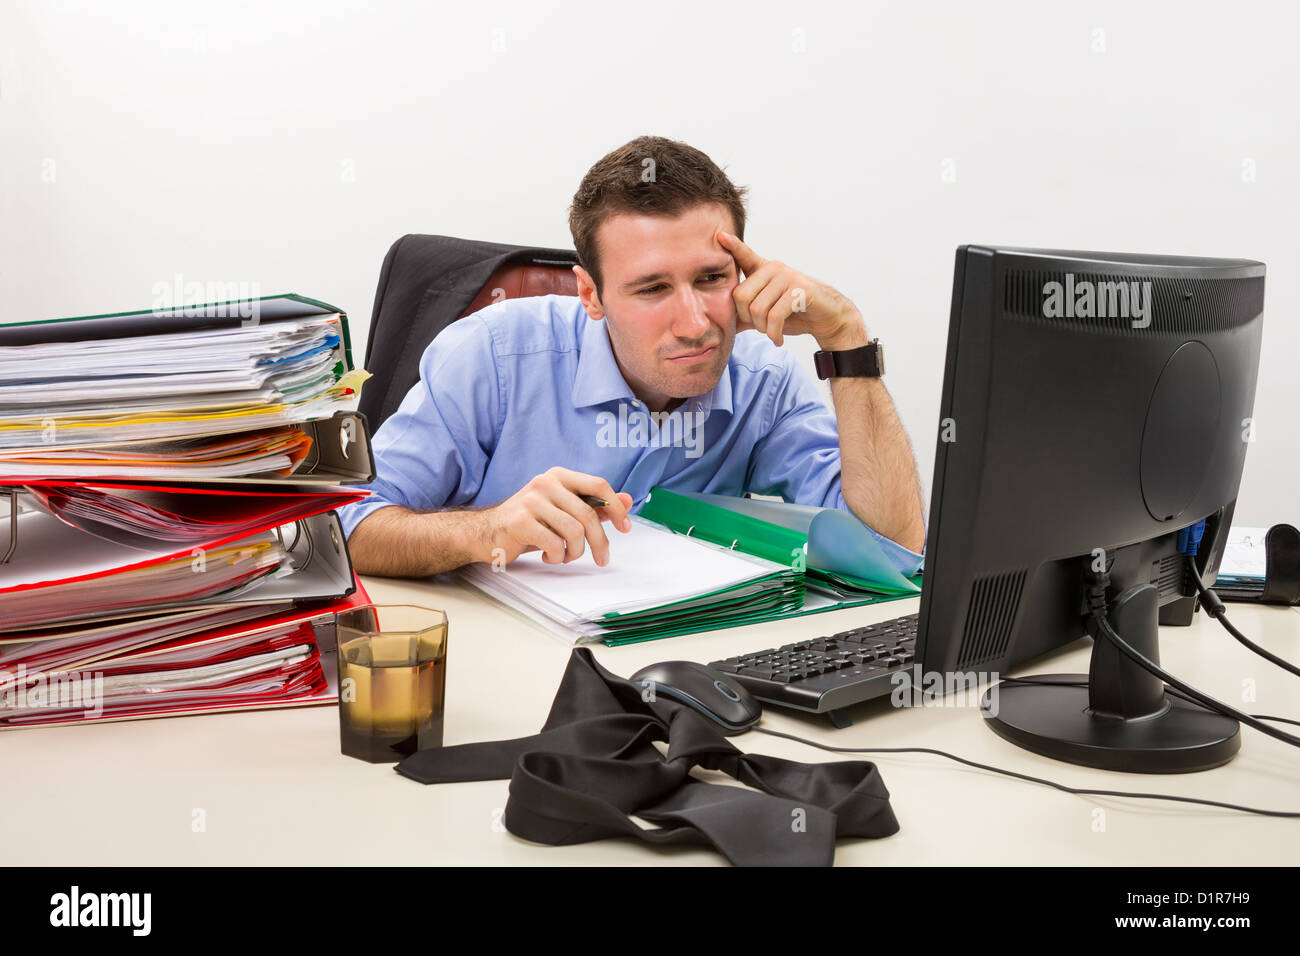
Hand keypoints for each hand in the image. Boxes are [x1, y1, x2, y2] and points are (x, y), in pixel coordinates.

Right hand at [483, 467, 633, 566]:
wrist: (486, 532)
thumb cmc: (529, 522)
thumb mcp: (563, 511)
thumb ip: (594, 505)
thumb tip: (627, 500)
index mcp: (558, 476)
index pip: (598, 485)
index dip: (617, 507)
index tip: (625, 528)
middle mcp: (545, 483)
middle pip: (589, 514)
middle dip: (599, 542)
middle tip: (602, 558)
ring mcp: (531, 501)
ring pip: (574, 531)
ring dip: (575, 552)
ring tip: (565, 556)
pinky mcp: (520, 522)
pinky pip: (554, 544)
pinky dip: (556, 557)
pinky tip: (548, 556)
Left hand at [716, 230, 868, 350]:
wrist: (827, 319)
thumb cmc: (795, 314)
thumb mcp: (765, 314)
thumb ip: (745, 316)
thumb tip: (723, 325)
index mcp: (763, 270)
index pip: (744, 255)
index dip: (733, 246)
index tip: (720, 235)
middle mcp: (774, 268)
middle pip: (740, 296)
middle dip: (747, 319)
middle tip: (760, 328)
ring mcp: (787, 277)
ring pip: (757, 309)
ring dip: (762, 329)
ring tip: (771, 333)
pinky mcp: (800, 290)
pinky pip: (775, 316)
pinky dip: (773, 333)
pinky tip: (777, 339)